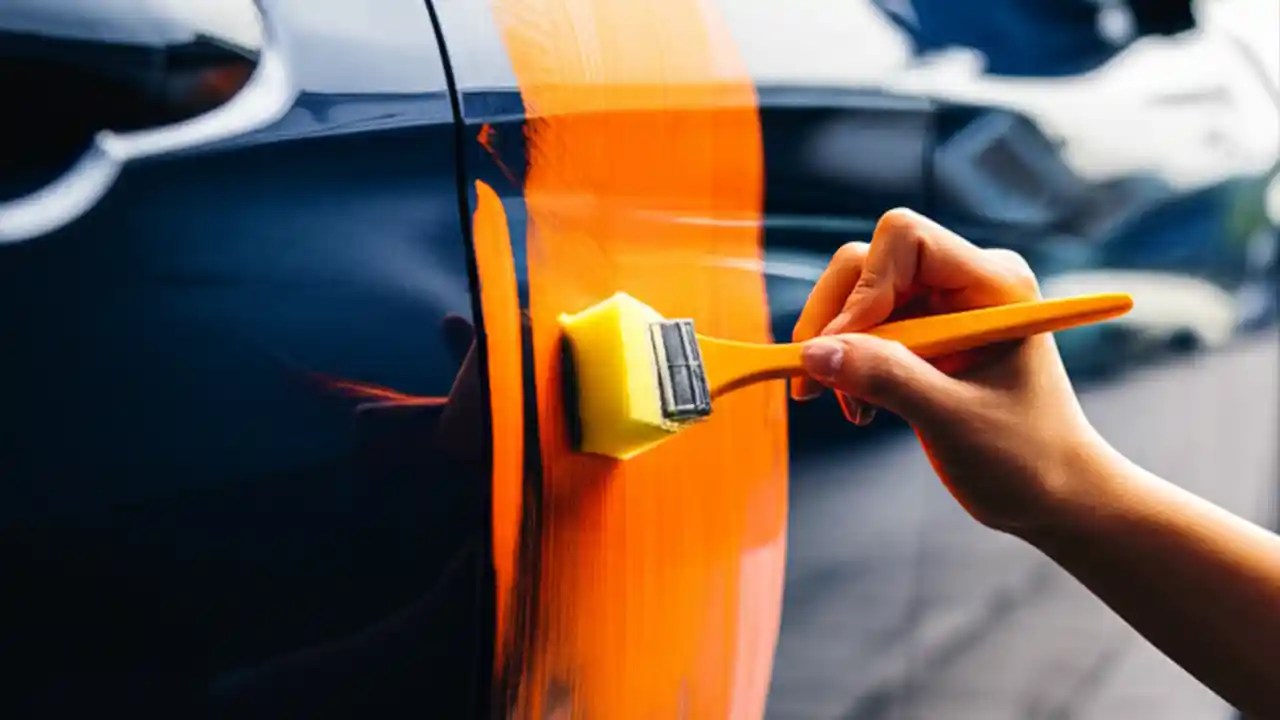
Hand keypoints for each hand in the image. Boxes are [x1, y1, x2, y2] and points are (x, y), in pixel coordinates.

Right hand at [792, 208, 1106, 533]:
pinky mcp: (923, 335)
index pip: (905, 239)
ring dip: (835, 348)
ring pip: (855, 295)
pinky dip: (846, 363)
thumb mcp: (953, 420)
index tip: (839, 351)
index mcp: (992, 282)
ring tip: (847, 405)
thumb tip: (814, 353)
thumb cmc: (1026, 458)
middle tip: (812, 382)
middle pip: (868, 262)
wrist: (1054, 494)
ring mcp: (942, 306)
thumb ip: (886, 379)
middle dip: (834, 320)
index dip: (863, 289)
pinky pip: (862, 327)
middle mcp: (965, 280)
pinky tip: (859, 406)